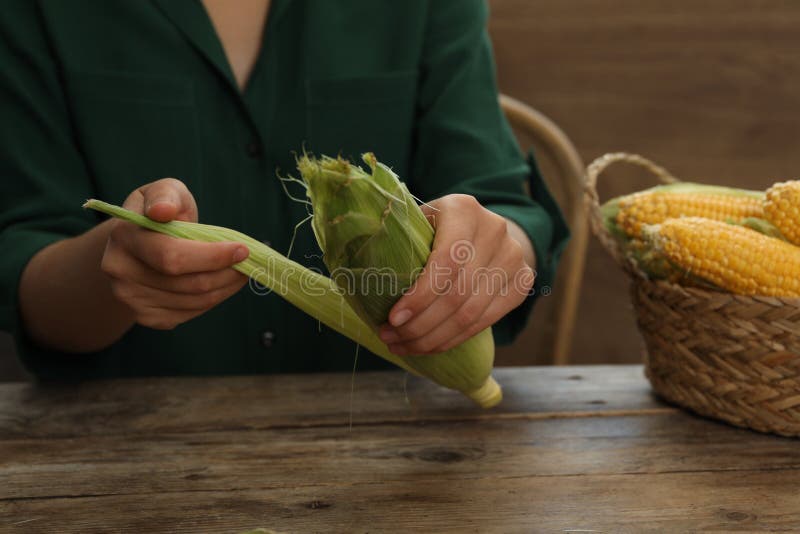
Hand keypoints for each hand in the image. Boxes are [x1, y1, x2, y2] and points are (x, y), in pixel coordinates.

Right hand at [101, 178, 248, 329]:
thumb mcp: (165, 192)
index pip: (172, 256)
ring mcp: (130, 297)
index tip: (242, 249)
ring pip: (194, 301)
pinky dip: (214, 299)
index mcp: (124, 236)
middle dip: (226, 273)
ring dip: (225, 287)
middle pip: (187, 283)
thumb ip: (166, 195)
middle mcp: (120, 270)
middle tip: (248, 262)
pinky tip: (220, 283)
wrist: (137, 245)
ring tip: (239, 271)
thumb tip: (163, 211)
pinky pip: (190, 313)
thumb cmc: (160, 213)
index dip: (212, 256)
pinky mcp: (145, 316)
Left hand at [378, 194, 534, 354]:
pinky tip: (428, 345)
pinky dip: (453, 339)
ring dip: (432, 338)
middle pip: (457, 293)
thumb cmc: (435, 229)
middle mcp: (495, 229)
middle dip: (419, 324)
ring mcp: (513, 256)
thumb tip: (360, 281)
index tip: (392, 319)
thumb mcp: (418, 224)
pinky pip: (484, 322)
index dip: (419, 296)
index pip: (445, 261)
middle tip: (389, 338)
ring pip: (470, 314)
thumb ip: (398, 243)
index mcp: (464, 209)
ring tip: (402, 346)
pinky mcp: (522, 282)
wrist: (483, 229)